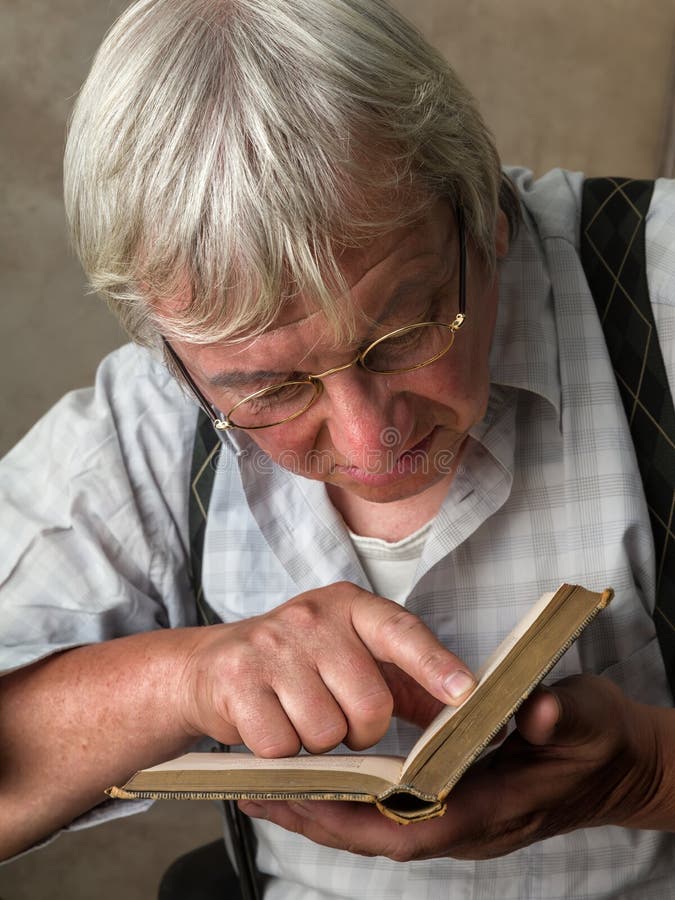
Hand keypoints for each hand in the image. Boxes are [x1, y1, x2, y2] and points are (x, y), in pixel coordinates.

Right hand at [178, 581, 475, 756]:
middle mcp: (312, 617)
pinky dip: (280, 752)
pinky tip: (269, 723)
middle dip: (359, 730)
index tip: (464, 691)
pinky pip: (282, 746)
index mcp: (349, 605)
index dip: (434, 663)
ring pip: (326, 732)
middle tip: (335, 716)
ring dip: (316, 743)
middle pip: (369, 704)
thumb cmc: (295, 663)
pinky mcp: (238, 680)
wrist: (210, 666)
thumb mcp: (349, 655)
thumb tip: (458, 709)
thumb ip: (403, 681)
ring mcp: (272, 646)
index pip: (400, 631)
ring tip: (297, 716)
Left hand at [239, 674, 669, 857]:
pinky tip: (328, 779)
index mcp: (490, 809)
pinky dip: (356, 801)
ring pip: (381, 827)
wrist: (624, 765)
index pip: (409, 825)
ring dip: (328, 812)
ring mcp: (462, 819)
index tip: (293, 798)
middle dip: (317, 819)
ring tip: (273, 789)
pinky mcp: (461, 805)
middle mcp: (467, 824)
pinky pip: (395, 813)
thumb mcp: (585, 719)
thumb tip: (534, 712)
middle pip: (378, 834)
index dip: (347, 816)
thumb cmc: (601, 741)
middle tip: (257, 795)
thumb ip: (559, 716)